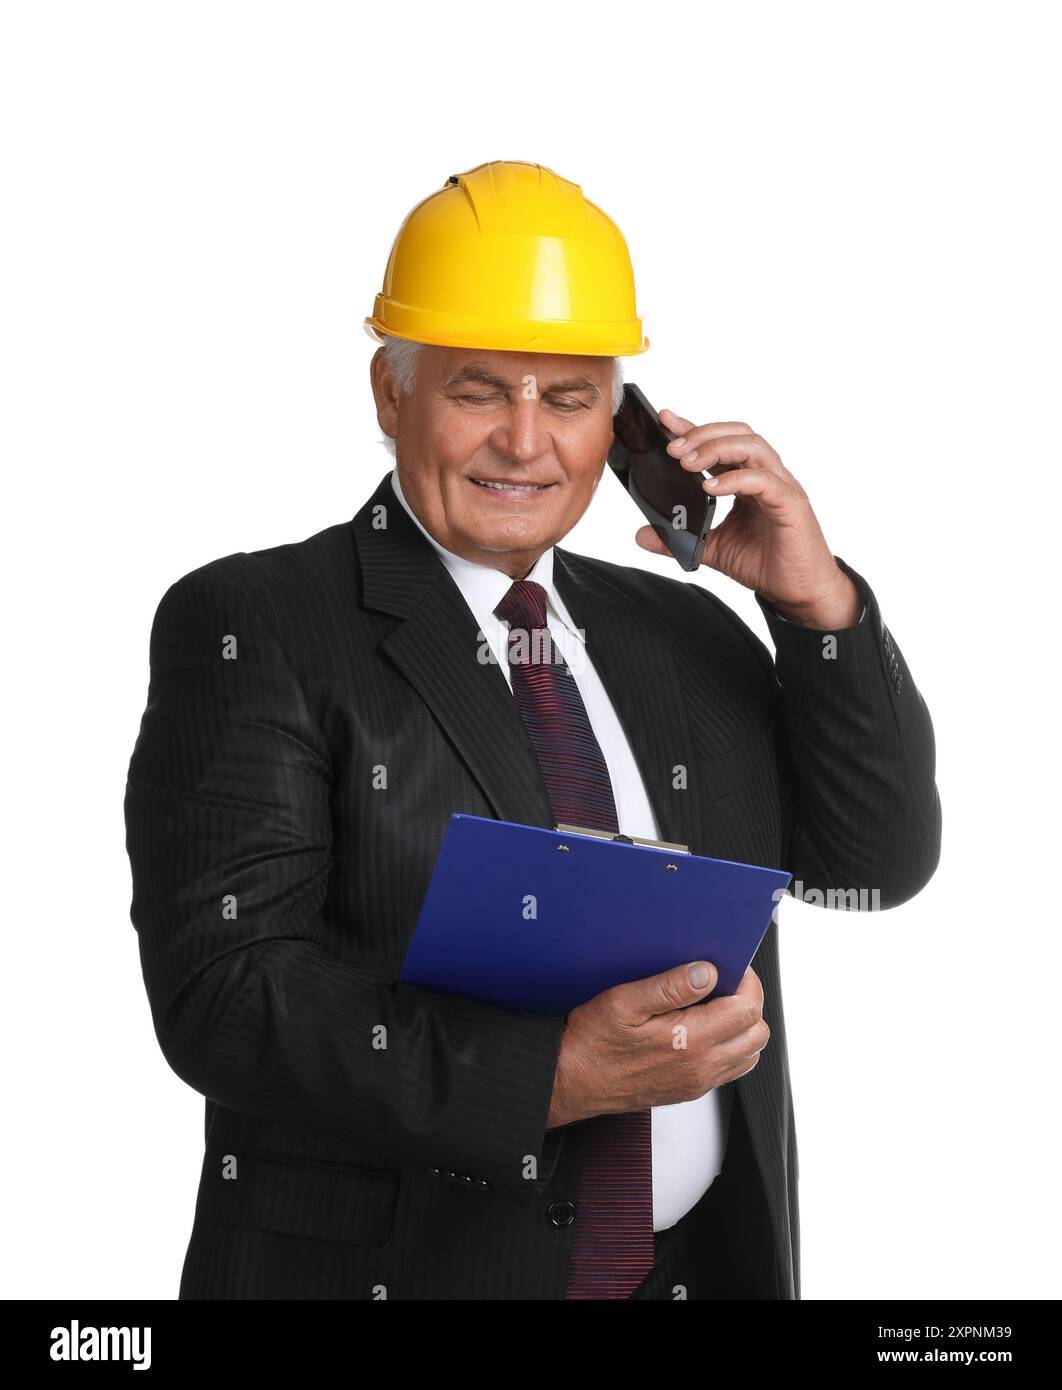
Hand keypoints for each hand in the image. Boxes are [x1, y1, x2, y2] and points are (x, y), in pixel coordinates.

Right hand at [545, 961, 768, 1127]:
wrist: (570, 1081)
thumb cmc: (591, 1043)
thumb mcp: (623, 1002)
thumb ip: (669, 987)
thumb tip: (707, 972)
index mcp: (690, 1041)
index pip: (747, 1009)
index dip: (747, 982)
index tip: (732, 966)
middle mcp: (700, 1067)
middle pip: (757, 1032)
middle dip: (748, 1002)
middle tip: (725, 983)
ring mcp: (697, 1082)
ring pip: (749, 1053)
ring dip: (742, 1027)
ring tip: (715, 1005)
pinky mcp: (689, 1090)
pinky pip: (730, 1069)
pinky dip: (730, 1047)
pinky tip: (704, 1029)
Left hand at [633, 410, 861, 628]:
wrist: (797, 591)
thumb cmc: (766, 563)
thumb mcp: (711, 548)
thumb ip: (679, 538)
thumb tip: (642, 535)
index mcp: (749, 480)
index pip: (721, 443)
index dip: (694, 428)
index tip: (665, 420)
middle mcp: (767, 476)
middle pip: (739, 434)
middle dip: (703, 434)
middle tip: (673, 448)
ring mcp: (781, 487)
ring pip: (753, 447)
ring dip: (717, 449)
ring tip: (688, 462)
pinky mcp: (791, 504)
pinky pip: (764, 481)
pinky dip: (735, 479)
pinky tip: (711, 487)